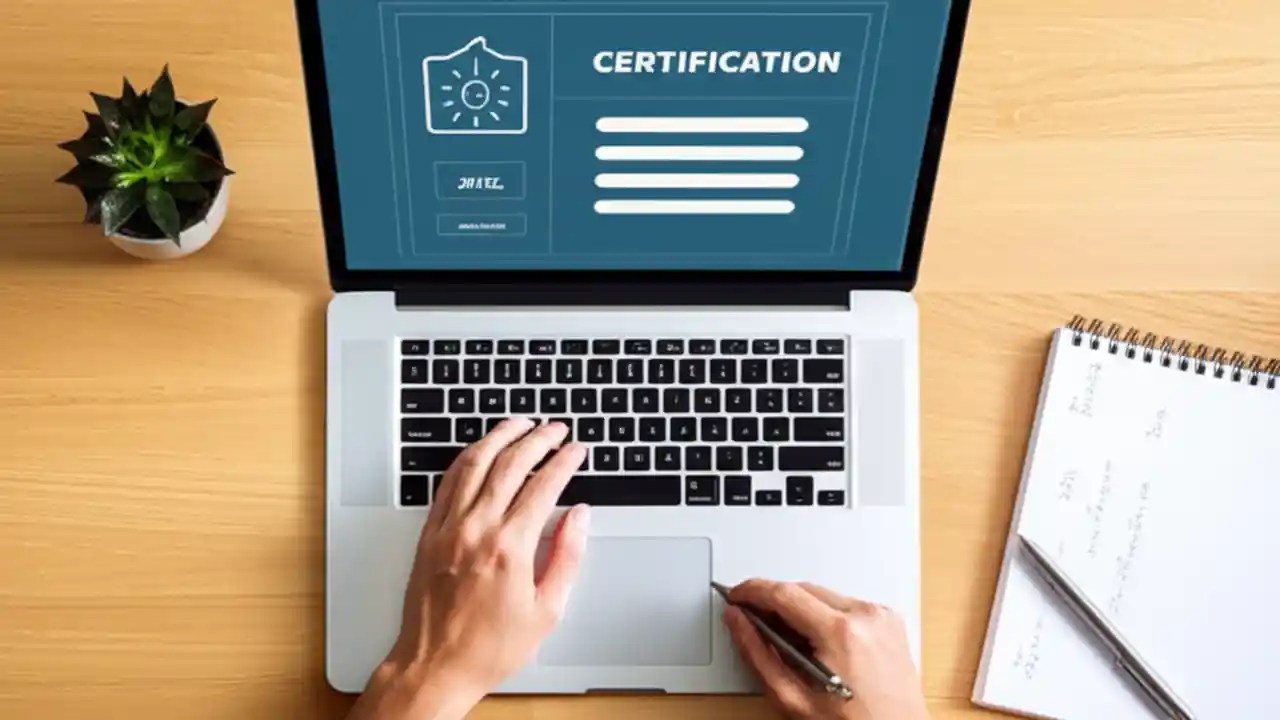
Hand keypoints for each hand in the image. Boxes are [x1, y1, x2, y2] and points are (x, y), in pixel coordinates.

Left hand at [347, 419, 589, 719]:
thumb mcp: (546, 611)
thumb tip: (579, 518)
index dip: (565, 461)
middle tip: (556, 429)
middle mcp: (476, 530)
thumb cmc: (488, 648)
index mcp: (509, 549)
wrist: (434, 667)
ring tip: (520, 423)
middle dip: (538, 438)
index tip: (577, 451)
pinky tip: (480, 450)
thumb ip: (566, 557)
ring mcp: (447, 528)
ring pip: (474, 463)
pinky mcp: (429, 533)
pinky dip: (467, 458)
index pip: (543, 486)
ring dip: (500, 437)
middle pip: (510, 464)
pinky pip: (448, 482)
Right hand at [725, 580, 927, 719]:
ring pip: (824, 594)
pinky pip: (846, 604)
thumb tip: (738, 622)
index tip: (737, 595)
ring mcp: (880, 615)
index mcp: (840, 633)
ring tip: (790, 639)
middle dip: (774, 600)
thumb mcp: (793, 699)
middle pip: (803, 588)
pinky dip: (826, 616)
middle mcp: (865, 615)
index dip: (752, 591)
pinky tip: (820, 641)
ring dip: (801, 608)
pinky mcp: (888, 619)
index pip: (784, 593)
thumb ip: (758, 655)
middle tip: (754, 620)